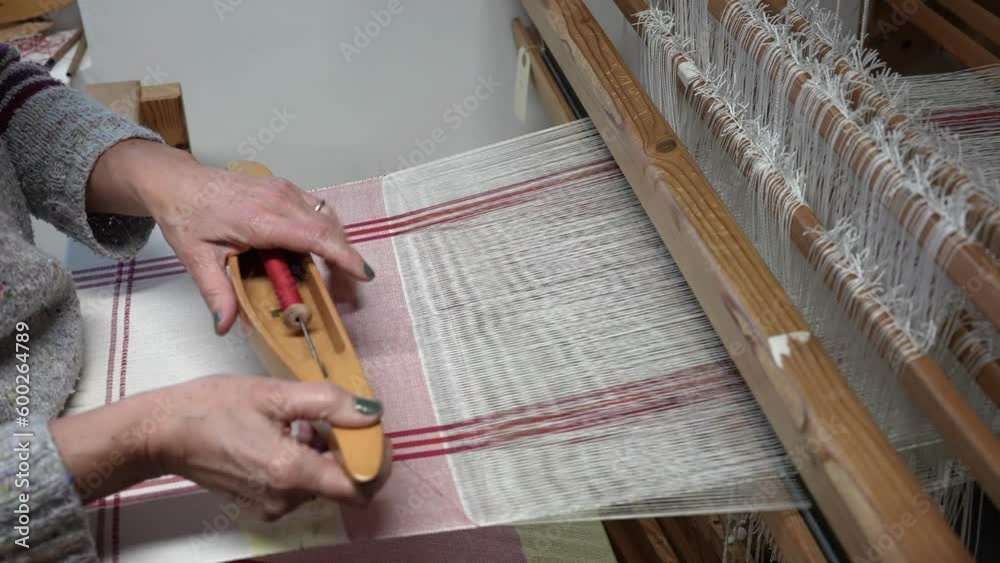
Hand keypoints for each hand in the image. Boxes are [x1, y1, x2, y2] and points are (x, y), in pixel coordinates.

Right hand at [52, 375, 390, 517]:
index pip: (360, 487)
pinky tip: (285, 432)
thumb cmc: (210, 408)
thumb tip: (370, 412)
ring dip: (325, 451)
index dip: (374, 459)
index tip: (370, 431)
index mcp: (291, 473)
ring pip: (322, 481)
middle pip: (343, 483)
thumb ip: (329, 403)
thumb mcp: (275, 394)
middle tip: (333, 414)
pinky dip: (305, 459)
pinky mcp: (262, 501)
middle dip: (348, 449)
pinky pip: (301, 483)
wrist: (161, 432)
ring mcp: (272, 504)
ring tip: (300, 420)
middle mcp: (284, 498)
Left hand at [88, 140, 373, 333]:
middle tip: (349, 288)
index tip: (362, 273)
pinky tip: (321, 250)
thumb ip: (216, 293)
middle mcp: (278, 199)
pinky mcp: (286, 188)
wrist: (176, 182)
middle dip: (346, 258)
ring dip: (339, 243)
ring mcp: (285, 190)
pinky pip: (319, 209)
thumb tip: (224, 326)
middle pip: (329, 228)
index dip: (343, 255)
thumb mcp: (196, 259)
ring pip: (328, 217)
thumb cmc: (186, 215)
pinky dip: (328, 230)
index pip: (314, 236)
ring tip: (338, 273)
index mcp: (259, 218)